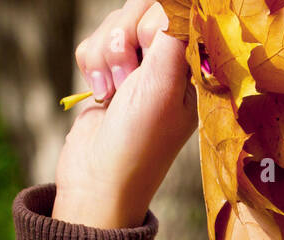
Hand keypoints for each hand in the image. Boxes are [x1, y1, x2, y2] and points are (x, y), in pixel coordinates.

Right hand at [53, 1, 197, 228]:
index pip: (175, 12)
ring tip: (113, 92)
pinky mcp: (109, 74)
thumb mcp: (162, 86)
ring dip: (106, 55)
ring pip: (114, 25)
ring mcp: (138, 68)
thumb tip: (180, 5)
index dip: (154, 24)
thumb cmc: (138, 141)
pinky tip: (101, 96)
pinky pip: (94, 42)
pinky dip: (91, 65)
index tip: (149, 53)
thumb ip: (171, 37)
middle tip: (128, 78)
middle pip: (141, 10)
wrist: (97, 179)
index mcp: (192, 68)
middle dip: (124, 38)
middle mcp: (169, 65)